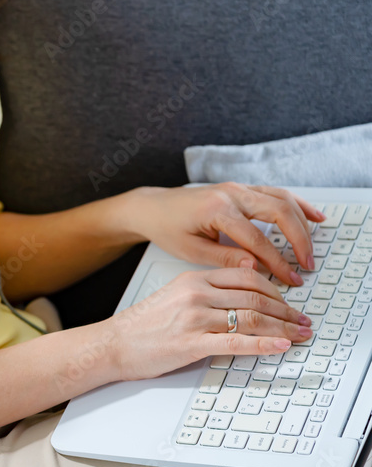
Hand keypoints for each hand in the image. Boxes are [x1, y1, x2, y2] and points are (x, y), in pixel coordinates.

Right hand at [108, 259, 311, 380]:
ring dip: (283, 327)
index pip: (247, 277)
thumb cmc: (141, 325)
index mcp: (194, 279)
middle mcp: (197, 294)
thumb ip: (205, 294)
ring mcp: (194, 318)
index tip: (289, 302)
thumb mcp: (174, 297)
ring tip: (300, 334)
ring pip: (251, 318)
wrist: (112, 344)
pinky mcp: (191, 343)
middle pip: (255, 297)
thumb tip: (240, 302)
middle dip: (287, 310)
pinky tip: (281, 346)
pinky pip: (236, 341)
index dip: (276, 289)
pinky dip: (264, 344)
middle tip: (303, 321)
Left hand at [128, 183, 324, 286]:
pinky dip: (297, 204)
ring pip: (282, 199)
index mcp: (217, 210)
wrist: (153, 208)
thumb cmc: (167, 228)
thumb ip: (224, 258)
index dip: (277, 261)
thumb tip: (256, 268)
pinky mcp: (241, 189)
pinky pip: (276, 193)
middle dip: (298, 240)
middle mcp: (231, 194)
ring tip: (312, 247)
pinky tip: (313, 217)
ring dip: (302, 222)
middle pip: (278, 212)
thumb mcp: (190, 250)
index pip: (256, 238)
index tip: (290, 277)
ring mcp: (238, 188)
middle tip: (307, 264)